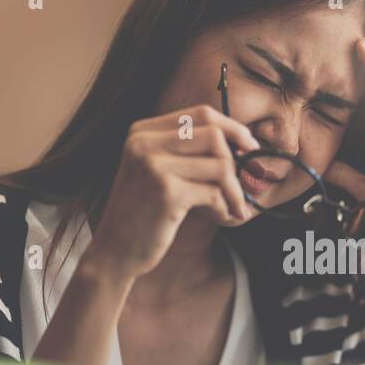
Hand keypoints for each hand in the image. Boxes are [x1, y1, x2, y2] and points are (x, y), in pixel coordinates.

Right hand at [88, 105, 258, 278]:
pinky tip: (222, 216)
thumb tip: (242, 140)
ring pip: (219, 164)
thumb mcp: (157, 171)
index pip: (201, 114)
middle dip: (235, 161)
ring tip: (230, 206)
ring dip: (233, 189)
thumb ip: (187, 151)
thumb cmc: (145, 213)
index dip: (233, 128)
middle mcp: (144, 142)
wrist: (115, 250)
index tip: (249, 147)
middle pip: (214, 135)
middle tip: (239, 185)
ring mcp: (153, 165)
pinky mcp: (165, 191)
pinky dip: (224, 206)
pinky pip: (214, 192)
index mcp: (142, 131)